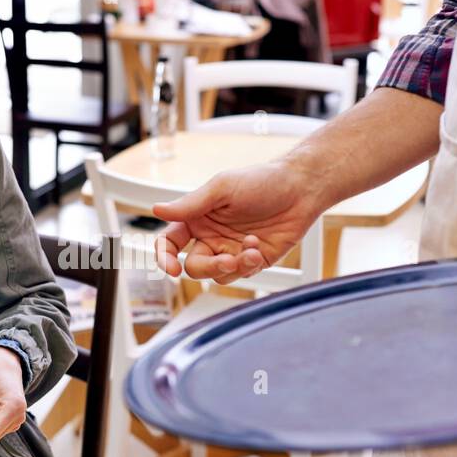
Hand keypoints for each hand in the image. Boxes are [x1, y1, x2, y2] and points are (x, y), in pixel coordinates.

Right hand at [153, 159, 323, 284]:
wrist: (300, 189)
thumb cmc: (262, 181)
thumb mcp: (222, 188)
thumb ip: (190, 204)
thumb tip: (156, 210)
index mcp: (197, 218)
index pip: (170, 242)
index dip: (165, 258)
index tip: (171, 269)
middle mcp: (211, 237)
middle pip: (194, 266)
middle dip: (208, 267)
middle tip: (225, 259)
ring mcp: (231, 250)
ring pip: (217, 275)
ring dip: (233, 265)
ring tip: (250, 247)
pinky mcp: (252, 261)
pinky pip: (241, 274)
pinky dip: (248, 263)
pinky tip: (258, 245)